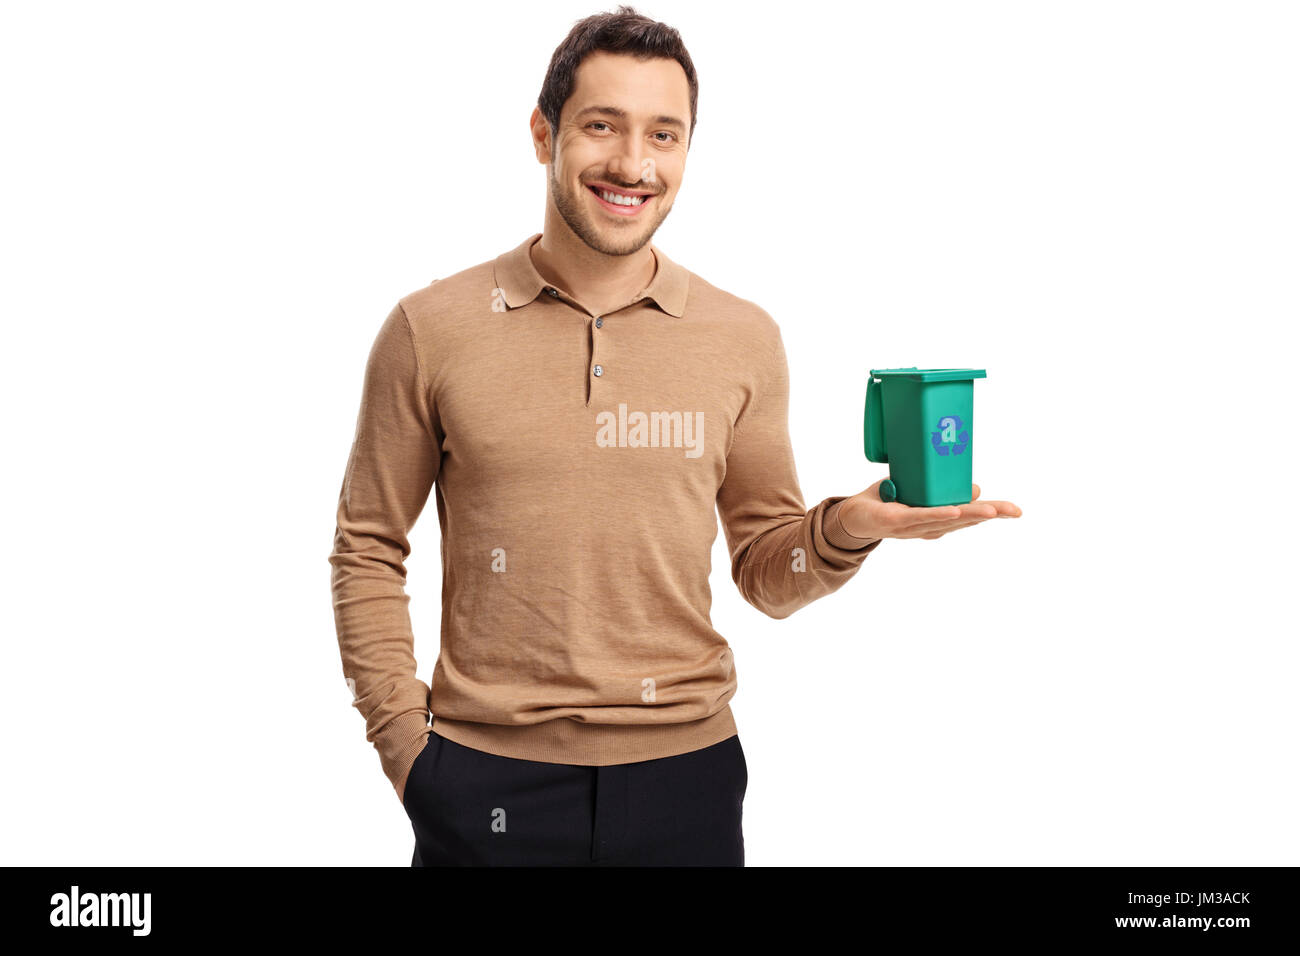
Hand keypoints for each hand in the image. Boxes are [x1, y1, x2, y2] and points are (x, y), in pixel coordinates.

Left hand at [839, 480, 1021, 540]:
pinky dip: (938, 514)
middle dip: (991, 514)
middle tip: (1015, 511)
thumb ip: (944, 490)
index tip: (1017, 511)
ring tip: (992, 511)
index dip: (995, 513)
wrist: (851, 516)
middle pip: (964, 521)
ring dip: (970, 515)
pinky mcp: (896, 520)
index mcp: (938, 520)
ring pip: (946, 520)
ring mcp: (913, 526)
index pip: (971, 517)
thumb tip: (975, 488)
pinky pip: (919, 516)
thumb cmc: (887, 501)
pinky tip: (954, 511)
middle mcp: (929, 527)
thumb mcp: (920, 491)